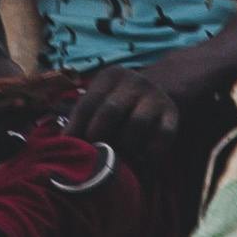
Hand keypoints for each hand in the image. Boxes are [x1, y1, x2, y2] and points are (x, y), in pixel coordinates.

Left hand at [63, 63, 194, 171]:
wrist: (160, 87)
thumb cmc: (118, 100)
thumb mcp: (101, 97)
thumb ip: (83, 115)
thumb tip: (63, 142)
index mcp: (110, 77)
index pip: (88, 103)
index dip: (76, 127)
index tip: (70, 146)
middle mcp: (134, 82)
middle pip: (111, 111)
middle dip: (99, 135)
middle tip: (95, 152)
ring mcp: (155, 97)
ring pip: (137, 125)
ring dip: (125, 145)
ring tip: (119, 157)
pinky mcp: (172, 114)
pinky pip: (162, 136)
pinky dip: (151, 153)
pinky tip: (142, 159)